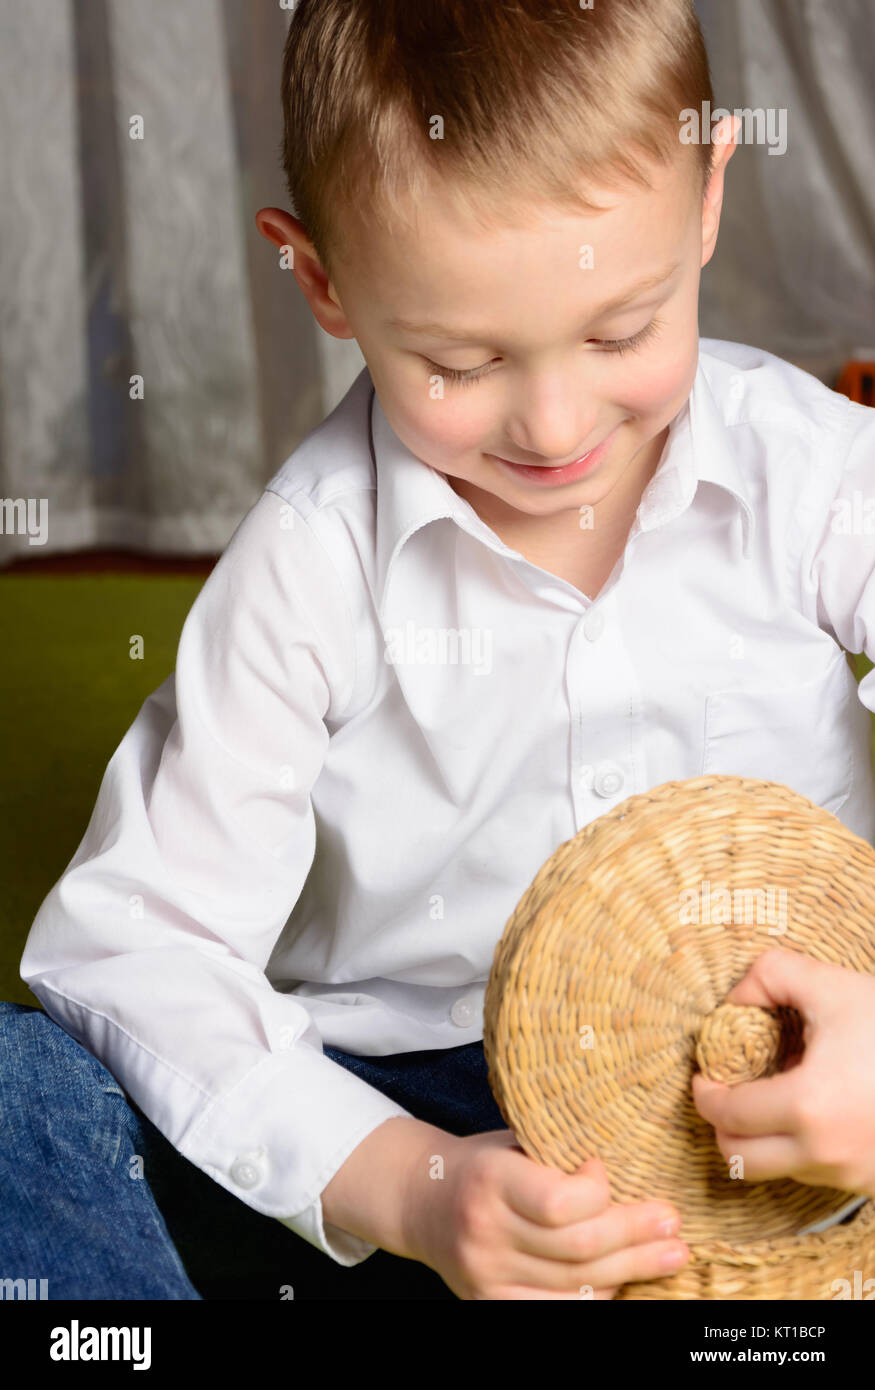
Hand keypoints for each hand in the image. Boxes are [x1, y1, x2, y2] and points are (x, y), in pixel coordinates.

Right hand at [400, 1128, 688, 1299]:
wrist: (422, 1201)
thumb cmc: (483, 1163)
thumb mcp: (512, 1143)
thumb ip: (559, 1154)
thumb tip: (628, 1164)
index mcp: (489, 1180)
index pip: (560, 1203)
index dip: (598, 1192)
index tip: (603, 1171)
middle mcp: (485, 1233)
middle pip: (579, 1248)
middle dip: (635, 1234)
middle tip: (671, 1221)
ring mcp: (487, 1277)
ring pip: (578, 1283)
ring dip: (632, 1268)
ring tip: (669, 1252)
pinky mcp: (492, 1305)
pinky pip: (561, 1308)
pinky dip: (599, 1294)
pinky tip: (625, 1277)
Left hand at [692, 947, 874, 1196]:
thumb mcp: (835, 987)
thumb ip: (772, 974)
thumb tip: (736, 997)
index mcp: (807, 1107)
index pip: (727, 1115)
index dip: (705, 1094)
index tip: (707, 1075)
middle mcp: (824, 1153)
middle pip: (740, 1159)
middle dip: (723, 1126)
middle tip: (727, 1093)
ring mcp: (849, 1175)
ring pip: (776, 1171)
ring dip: (761, 1141)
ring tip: (771, 1099)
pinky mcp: (870, 1184)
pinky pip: (815, 1175)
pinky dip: (799, 1150)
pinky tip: (812, 1112)